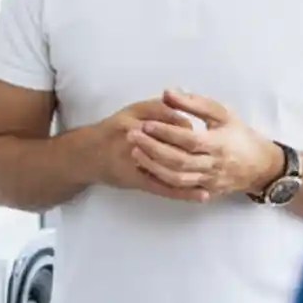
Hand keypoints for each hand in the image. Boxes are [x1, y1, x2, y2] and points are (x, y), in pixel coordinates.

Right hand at [90, 98, 212, 202]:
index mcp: (136, 115)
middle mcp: (134, 134)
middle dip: (193, 149)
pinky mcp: (135, 179)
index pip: (170, 117)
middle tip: (210, 153)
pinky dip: (184, 193)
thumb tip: (186, 106)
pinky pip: (164, 187)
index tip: (200, 131)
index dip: (188, 126)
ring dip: (195, 171)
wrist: (87, 154)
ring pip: (171, 166)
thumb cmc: (114, 130)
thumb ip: (158, 108)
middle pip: (173, 142)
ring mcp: (134, 159)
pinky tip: (203, 195)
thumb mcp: (133, 111)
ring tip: (214, 173)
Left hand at [127, 90, 282, 200]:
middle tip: (133, 137)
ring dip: (154, 167)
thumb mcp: (222, 113)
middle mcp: (214, 165)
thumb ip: (194, 103)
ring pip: (177, 179)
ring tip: (135, 153)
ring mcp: (209, 181)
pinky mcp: (205, 191)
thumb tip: (168, 93)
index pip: (189, 140)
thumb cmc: (239, 135)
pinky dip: (162, 182)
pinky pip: (180, 190)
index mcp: (219, 143)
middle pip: (179, 161)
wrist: (260, 165)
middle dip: (153, 149)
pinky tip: (146, 170)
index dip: (166, 133)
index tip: (146, 124)